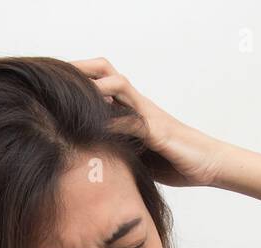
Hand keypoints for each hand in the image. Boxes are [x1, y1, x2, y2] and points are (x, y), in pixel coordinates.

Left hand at [69, 57, 224, 187]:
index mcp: (131, 109)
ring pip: (117, 85)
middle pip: (106, 72)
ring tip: (67, 89)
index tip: (51, 82)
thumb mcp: (137, 153)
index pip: (102, 81)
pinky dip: (112, 121)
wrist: (208, 163)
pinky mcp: (157, 131)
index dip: (78, 77)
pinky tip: (93, 126)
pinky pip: (131, 120)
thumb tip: (87, 155)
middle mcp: (138, 105)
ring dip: (93, 85)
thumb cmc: (173, 159)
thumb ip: (116, 146)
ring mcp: (148, 114)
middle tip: (54, 77)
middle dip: (80, 71)